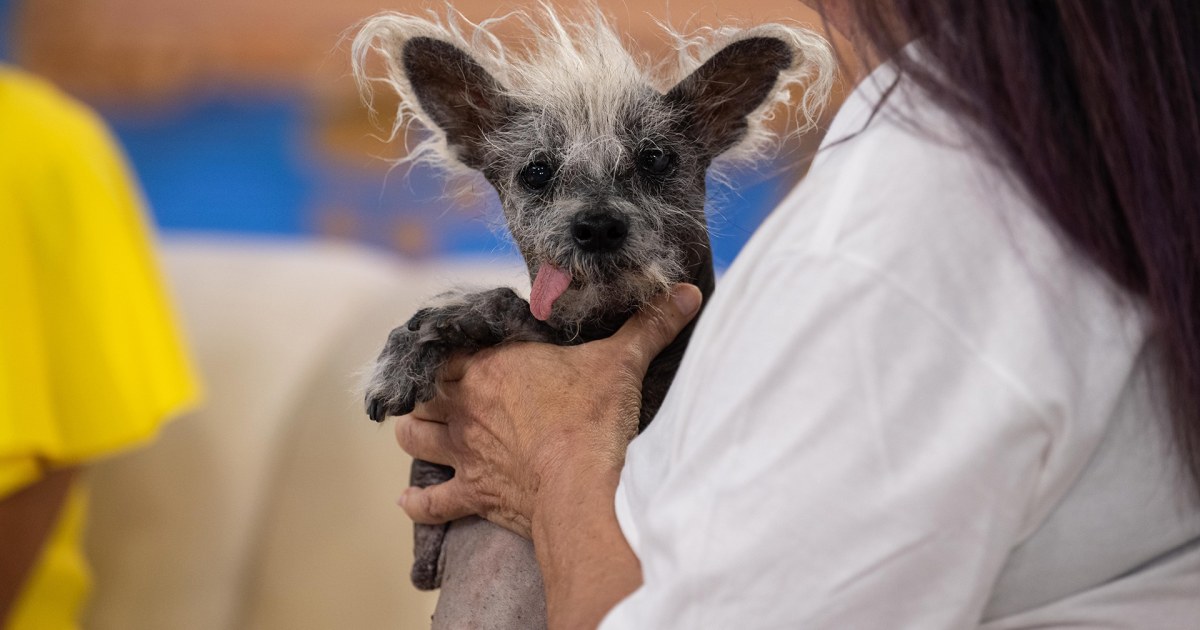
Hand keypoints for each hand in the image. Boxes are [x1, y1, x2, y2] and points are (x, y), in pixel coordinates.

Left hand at [393, 284, 702, 537]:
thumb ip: (650, 325)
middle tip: (442, 393)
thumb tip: (690, 292)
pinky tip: (409, 500)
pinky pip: (431, 502)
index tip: (461, 353)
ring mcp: (464, 451)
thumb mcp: (623, 361)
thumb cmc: (594, 417)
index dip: (450, 351)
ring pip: (416, 437)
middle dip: (428, 392)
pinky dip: (418, 503)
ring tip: (422, 432)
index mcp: (491, 366)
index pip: (450, 349)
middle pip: (426, 392)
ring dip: (416, 434)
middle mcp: (467, 406)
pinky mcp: (472, 494)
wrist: (582, 485)